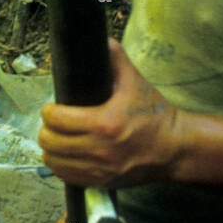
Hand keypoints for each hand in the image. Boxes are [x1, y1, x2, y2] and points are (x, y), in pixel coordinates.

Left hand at [38, 38, 184, 188]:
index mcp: (105, 123)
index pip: (57, 119)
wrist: (175, 149)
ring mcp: (100, 169)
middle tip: (53, 122)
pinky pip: (66, 176)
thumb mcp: (135, 82)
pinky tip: (66, 154)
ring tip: (57, 137)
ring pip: (53, 161)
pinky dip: (61, 165)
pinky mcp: (101, 182)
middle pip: (50, 142)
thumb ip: (115, 59)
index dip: (48, 111)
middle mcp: (100, 149)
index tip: (52, 107)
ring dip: (51, 148)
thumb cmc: (155, 115)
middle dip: (46, 129)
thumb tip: (100, 40)